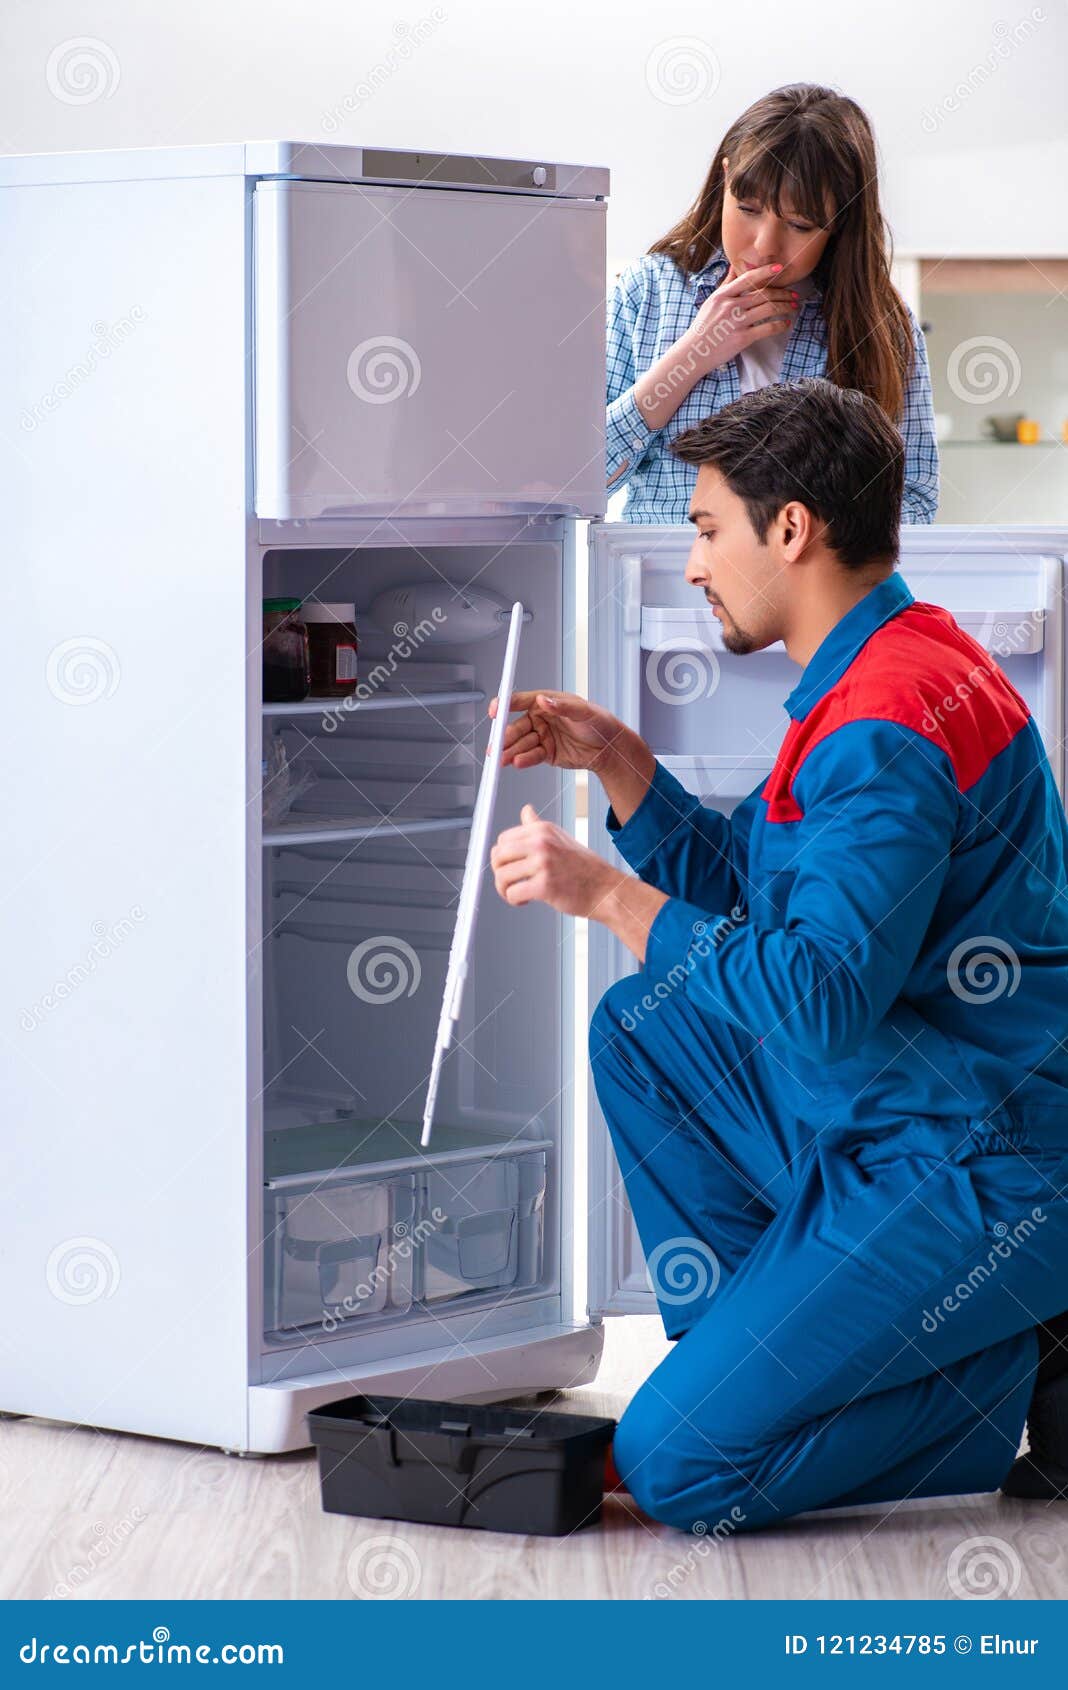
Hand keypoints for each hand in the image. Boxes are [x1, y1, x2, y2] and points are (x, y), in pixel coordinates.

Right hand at [488, 689, 632, 775]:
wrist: (609, 748)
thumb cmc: (600, 723)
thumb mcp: (584, 711)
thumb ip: (562, 706)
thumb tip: (543, 700)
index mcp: (546, 703)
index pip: (520, 701)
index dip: (505, 705)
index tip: (494, 711)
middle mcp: (540, 719)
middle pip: (516, 726)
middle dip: (504, 736)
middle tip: (496, 745)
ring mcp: (542, 737)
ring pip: (521, 744)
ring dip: (510, 751)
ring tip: (502, 759)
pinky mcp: (545, 753)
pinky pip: (531, 756)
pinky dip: (523, 760)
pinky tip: (517, 763)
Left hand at [490, 804, 621, 917]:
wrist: (606, 890)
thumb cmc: (584, 868)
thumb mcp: (560, 838)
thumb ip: (538, 826)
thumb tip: (525, 810)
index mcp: (542, 829)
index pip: (503, 839)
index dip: (503, 857)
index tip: (514, 868)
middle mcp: (541, 842)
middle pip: (497, 856)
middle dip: (500, 872)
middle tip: (512, 883)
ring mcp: (543, 863)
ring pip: (501, 876)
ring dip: (505, 890)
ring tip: (518, 893)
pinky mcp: (544, 886)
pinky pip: (512, 893)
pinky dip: (514, 901)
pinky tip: (526, 901)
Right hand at [685, 261, 796, 376]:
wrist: (694, 352)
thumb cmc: (703, 327)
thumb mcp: (711, 302)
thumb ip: (725, 284)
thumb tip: (733, 266)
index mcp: (722, 295)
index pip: (748, 278)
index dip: (766, 271)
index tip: (779, 268)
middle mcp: (730, 306)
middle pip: (763, 294)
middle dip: (783, 293)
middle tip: (794, 295)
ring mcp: (736, 323)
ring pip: (768, 309)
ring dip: (785, 307)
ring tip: (793, 307)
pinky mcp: (742, 338)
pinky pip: (767, 329)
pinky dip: (780, 325)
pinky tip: (786, 324)